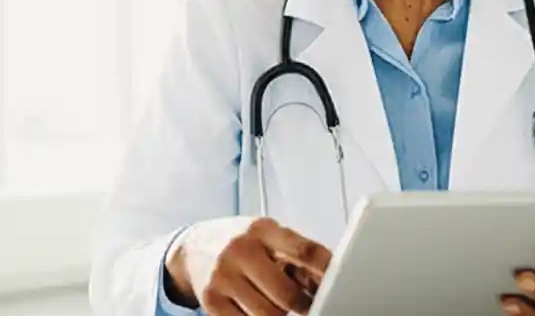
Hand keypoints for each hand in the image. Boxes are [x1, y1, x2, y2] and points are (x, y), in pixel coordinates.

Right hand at [164, 216, 332, 315]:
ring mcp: (222, 276)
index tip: (342, 282)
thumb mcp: (267, 235)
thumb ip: (296, 255)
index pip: (304, 251)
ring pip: (268, 315)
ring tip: (279, 305)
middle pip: (287, 294)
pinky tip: (259, 310)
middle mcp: (240, 249)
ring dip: (281, 315)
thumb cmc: (240, 241)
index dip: (328, 270)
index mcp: (261, 228)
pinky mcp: (210, 300)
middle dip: (304, 306)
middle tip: (310, 306)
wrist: (192, 246)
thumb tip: (330, 280)